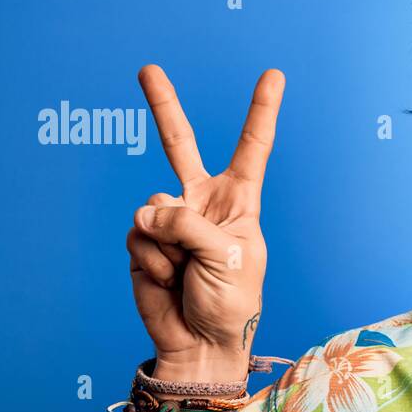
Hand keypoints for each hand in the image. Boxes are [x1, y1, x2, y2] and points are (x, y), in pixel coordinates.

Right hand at [126, 65, 284, 382]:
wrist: (200, 343)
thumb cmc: (230, 303)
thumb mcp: (228, 257)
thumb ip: (188, 225)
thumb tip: (144, 214)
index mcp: (239, 202)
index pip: (252, 148)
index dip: (261, 111)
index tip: (273, 75)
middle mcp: (202, 203)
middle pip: (179, 145)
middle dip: (162, 106)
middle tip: (147, 69)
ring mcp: (170, 220)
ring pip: (154, 206)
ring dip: (169, 244)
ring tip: (188, 271)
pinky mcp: (144, 241)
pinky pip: (138, 235)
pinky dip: (153, 260)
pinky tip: (168, 279)